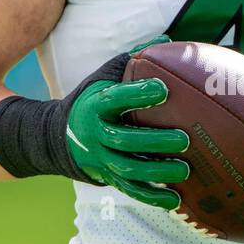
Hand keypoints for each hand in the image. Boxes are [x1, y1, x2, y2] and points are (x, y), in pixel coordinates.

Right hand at [66, 37, 189, 208]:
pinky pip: (131, 190)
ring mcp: (101, 159)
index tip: (163, 88)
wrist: (59, 136)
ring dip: (157, 173)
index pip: (116, 100)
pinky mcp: (108, 177)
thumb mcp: (105, 76)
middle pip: (124, 140)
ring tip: (185, 171)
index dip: (137, 94)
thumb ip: (133, 60)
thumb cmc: (95, 99)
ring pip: (128, 169)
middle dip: (154, 142)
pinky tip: (177, 201)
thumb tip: (167, 42)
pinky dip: (153, 198)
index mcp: (96, 105)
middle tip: (184, 139)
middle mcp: (96, 134)